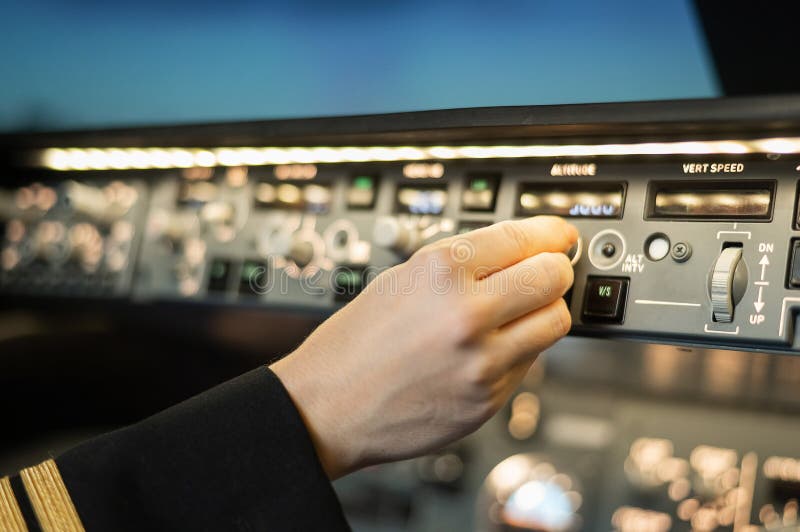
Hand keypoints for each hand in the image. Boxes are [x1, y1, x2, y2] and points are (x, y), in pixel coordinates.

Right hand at [271, 216, 577, 478]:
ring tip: (522, 312)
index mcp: (441, 269)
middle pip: (553, 276)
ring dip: (546, 311)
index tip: (559, 235)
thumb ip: (464, 263)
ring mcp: (482, 361)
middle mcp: (467, 313)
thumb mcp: (402, 278)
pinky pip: (530, 363)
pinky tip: (488, 349)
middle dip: (556, 268)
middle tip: (549, 269)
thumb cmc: (356, 342)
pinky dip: (519, 351)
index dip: (551, 233)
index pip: (524, 237)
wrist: (328, 407)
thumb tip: (519, 252)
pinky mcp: (489, 400)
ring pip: (556, 322)